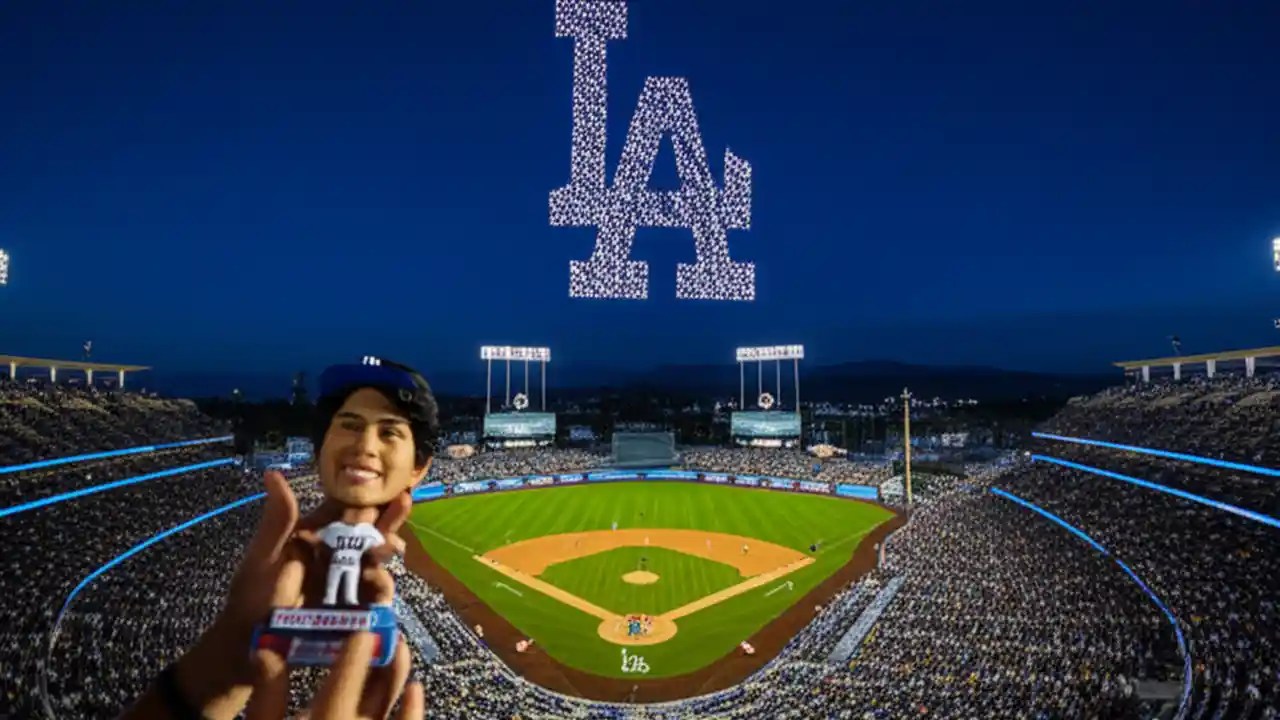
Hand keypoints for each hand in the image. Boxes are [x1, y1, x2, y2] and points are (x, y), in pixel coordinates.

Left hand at [171, 473, 409, 718]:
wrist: (249, 646)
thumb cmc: (252, 597)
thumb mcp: (262, 556)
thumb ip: (278, 519)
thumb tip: (272, 472)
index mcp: (315, 535)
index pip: (345, 508)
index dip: (365, 495)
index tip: (382, 483)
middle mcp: (336, 554)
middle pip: (369, 530)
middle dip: (388, 517)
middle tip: (402, 501)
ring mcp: (347, 581)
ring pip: (376, 559)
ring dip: (387, 548)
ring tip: (391, 544)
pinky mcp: (355, 608)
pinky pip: (375, 594)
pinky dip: (382, 585)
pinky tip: (383, 579)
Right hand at [245, 632, 423, 719]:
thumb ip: (267, 698)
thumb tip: (266, 651)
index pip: (343, 683)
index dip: (354, 653)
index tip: (361, 627)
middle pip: (376, 691)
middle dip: (383, 658)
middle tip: (386, 630)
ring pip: (396, 708)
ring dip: (399, 676)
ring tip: (399, 647)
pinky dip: (412, 711)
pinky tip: (416, 689)